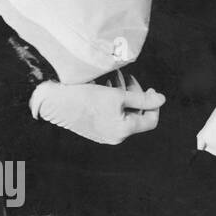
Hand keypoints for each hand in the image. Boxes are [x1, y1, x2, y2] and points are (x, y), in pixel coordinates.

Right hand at [29, 74, 164, 144]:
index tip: (150, 89)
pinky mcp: (94, 129)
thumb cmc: (85, 97)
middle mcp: (114, 137)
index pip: (151, 121)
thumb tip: (162, 100)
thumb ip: (142, 99)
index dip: (154, 104)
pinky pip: (111, 115)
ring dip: (122, 94)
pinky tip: (105, 86)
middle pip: (136, 115)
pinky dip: (112, 101)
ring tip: (113, 78)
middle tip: (127, 78)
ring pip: (123, 113)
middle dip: (135, 95)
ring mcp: (103, 134)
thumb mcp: (118, 95)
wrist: (53, 101)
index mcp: (123, 131)